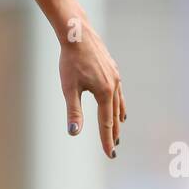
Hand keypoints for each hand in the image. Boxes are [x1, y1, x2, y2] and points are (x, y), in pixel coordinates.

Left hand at [59, 20, 125, 157]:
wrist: (78, 35)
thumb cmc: (71, 61)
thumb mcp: (69, 89)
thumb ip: (73, 111)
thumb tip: (74, 132)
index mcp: (104, 93)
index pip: (106, 123)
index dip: (106, 140)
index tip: (110, 154)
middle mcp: (114, 86)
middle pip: (115, 115)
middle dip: (113, 132)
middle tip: (114, 147)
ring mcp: (115, 77)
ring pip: (118, 102)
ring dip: (117, 117)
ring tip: (118, 127)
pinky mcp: (112, 69)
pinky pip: (118, 91)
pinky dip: (118, 101)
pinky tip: (116, 102)